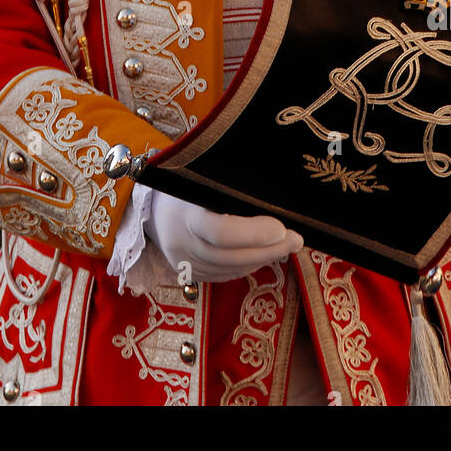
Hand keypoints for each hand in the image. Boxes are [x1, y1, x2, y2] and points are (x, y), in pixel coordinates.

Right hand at [146, 191, 303, 283]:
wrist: (154, 204)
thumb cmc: (186, 181)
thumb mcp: (203, 175)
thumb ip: (233, 182)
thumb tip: (274, 185)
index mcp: (183, 212)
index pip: (221, 232)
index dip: (254, 233)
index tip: (282, 226)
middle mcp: (181, 243)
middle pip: (231, 255)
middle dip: (269, 248)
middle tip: (296, 239)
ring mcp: (184, 262)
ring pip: (230, 269)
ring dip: (263, 259)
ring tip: (287, 245)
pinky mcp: (189, 274)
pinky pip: (225, 275)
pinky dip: (248, 266)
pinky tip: (264, 254)